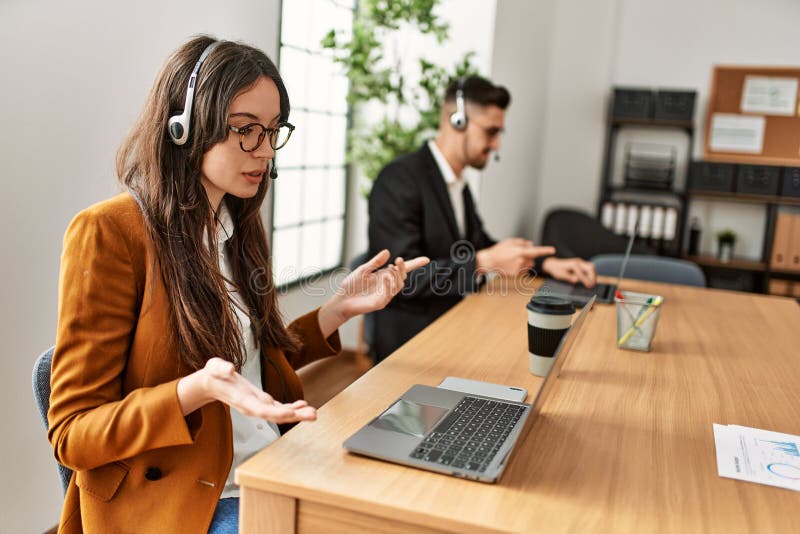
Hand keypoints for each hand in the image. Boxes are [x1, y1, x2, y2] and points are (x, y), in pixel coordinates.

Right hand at [177, 358, 317, 423]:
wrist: (212, 383)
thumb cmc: (214, 374)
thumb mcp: (214, 367)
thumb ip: (221, 368)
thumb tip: (229, 368)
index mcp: (242, 400)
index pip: (261, 410)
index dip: (277, 412)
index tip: (292, 413)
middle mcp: (252, 407)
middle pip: (275, 415)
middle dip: (294, 416)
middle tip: (313, 415)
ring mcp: (258, 406)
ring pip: (280, 413)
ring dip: (297, 414)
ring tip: (314, 413)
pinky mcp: (261, 401)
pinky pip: (279, 408)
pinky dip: (292, 407)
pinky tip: (303, 405)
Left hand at [318, 249, 429, 336]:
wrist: (342, 299)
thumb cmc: (351, 285)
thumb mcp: (363, 270)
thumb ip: (375, 262)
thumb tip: (388, 252)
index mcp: (384, 276)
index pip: (403, 270)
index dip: (415, 264)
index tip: (427, 259)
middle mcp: (387, 285)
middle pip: (402, 276)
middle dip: (403, 268)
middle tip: (398, 260)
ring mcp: (385, 295)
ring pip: (398, 285)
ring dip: (396, 276)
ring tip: (390, 268)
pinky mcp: (381, 303)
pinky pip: (389, 293)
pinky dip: (389, 284)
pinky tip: (385, 277)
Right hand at [475, 238, 554, 275]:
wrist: (489, 261)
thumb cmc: (499, 250)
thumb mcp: (510, 241)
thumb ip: (523, 242)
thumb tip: (531, 245)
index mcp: (520, 251)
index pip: (536, 251)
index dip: (545, 250)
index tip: (553, 250)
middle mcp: (521, 261)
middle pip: (533, 259)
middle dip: (529, 257)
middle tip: (519, 255)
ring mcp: (519, 269)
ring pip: (529, 265)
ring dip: (525, 262)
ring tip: (514, 260)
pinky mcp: (517, 274)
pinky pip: (524, 270)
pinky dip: (521, 268)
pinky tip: (512, 265)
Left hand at [542, 257, 596, 286]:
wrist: (553, 264)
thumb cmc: (557, 270)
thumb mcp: (561, 275)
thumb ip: (569, 277)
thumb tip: (576, 280)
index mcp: (573, 264)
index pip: (582, 272)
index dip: (586, 280)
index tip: (588, 286)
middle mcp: (578, 261)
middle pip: (591, 267)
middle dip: (593, 277)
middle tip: (592, 285)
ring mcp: (580, 262)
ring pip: (591, 267)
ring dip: (593, 275)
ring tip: (592, 284)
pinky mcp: (581, 263)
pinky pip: (589, 267)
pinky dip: (591, 274)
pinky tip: (591, 280)